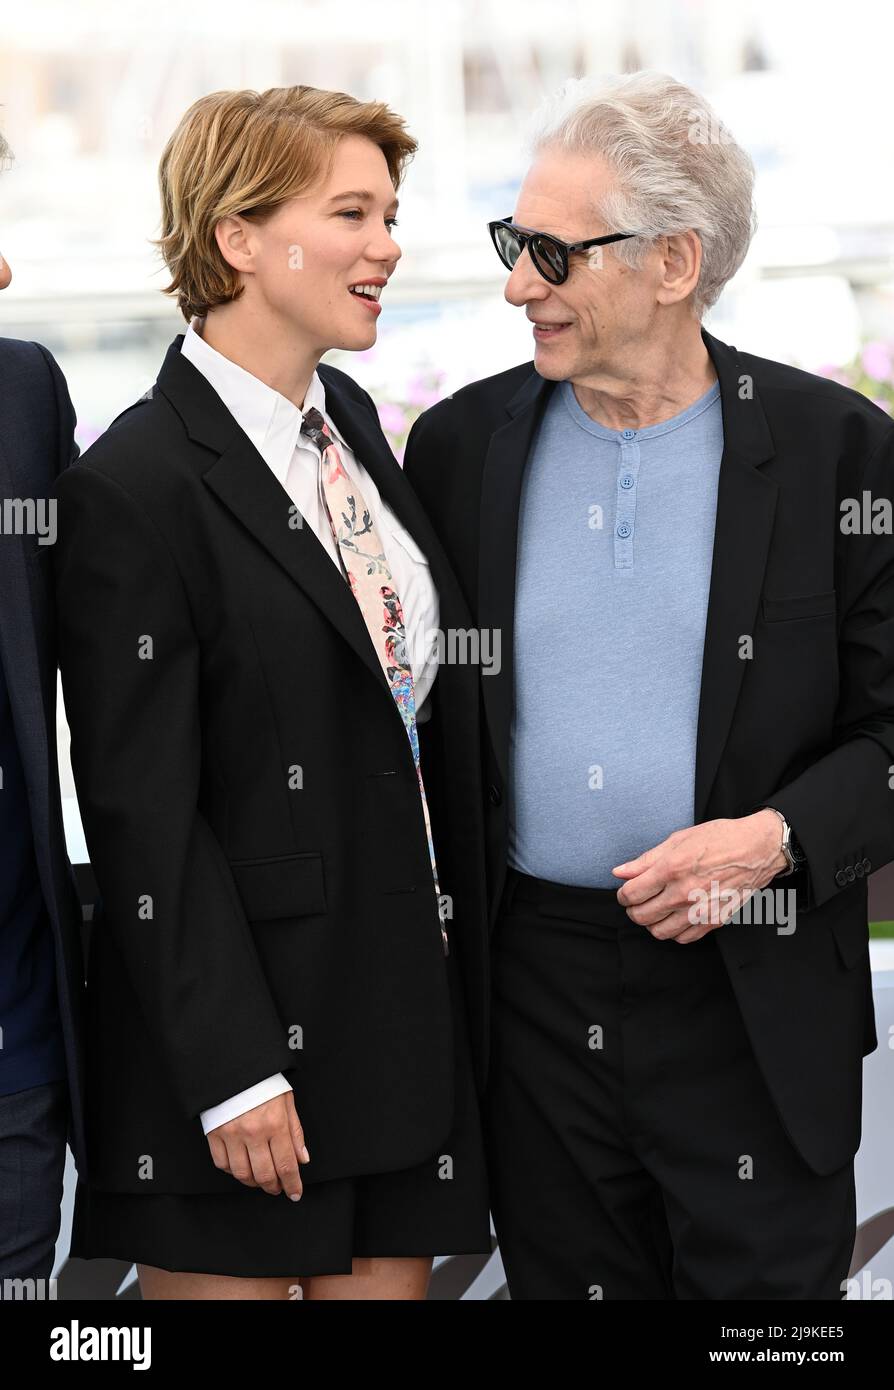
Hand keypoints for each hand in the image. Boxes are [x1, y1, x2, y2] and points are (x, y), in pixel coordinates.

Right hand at [206, 1090, 309, 1198]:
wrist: (234, 1066)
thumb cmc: (263, 1082)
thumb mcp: (287, 1101)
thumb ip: (295, 1132)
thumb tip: (302, 1158)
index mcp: (275, 1123)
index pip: (287, 1165)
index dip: (293, 1184)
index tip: (295, 1193)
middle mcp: (254, 1132)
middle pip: (265, 1174)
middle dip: (274, 1187)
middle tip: (278, 1188)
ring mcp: (232, 1134)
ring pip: (242, 1174)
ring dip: (254, 1182)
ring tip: (260, 1179)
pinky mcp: (214, 1134)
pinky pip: (223, 1164)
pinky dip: (233, 1171)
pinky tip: (242, 1167)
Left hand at [611, 810, 788, 944]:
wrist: (757, 849)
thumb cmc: (720, 839)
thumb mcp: (679, 839)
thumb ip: (646, 859)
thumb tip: (620, 872)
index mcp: (672, 868)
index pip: (632, 893)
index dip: (622, 894)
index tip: (626, 891)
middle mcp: (684, 893)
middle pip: (642, 916)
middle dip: (633, 909)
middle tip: (637, 901)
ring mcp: (700, 910)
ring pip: (659, 932)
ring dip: (651, 923)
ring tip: (654, 910)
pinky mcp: (714, 920)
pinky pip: (683, 938)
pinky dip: (673, 932)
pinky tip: (674, 918)